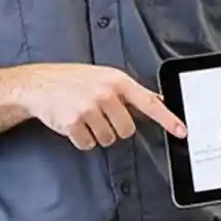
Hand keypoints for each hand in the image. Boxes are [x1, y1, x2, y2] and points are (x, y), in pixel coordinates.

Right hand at [17, 63, 186, 150]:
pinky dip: (82, 139)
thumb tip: (157, 99)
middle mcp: (105, 93)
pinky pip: (88, 144)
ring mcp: (88, 108)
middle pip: (127, 130)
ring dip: (98, 134)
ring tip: (85, 117)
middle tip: (101, 116)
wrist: (39, 84)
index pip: (149, 102)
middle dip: (115, 128)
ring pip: (108, 140)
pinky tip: (74, 124)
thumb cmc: (75, 80)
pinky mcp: (73, 123)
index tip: (181, 131)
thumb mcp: (105, 77)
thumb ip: (130, 91)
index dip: (168, 118)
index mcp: (117, 81)